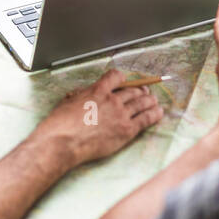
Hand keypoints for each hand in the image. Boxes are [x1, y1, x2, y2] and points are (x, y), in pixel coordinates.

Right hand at [34, 69, 162, 167]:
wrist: (63, 142)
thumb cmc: (60, 124)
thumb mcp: (68, 101)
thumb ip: (80, 95)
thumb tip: (84, 94)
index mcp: (97, 90)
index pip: (115, 77)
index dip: (122, 78)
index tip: (124, 81)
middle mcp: (112, 100)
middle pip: (132, 90)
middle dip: (140, 90)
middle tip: (145, 92)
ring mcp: (121, 114)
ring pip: (142, 102)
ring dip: (150, 100)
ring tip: (154, 101)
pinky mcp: (126, 130)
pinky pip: (146, 119)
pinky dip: (154, 114)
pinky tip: (158, 112)